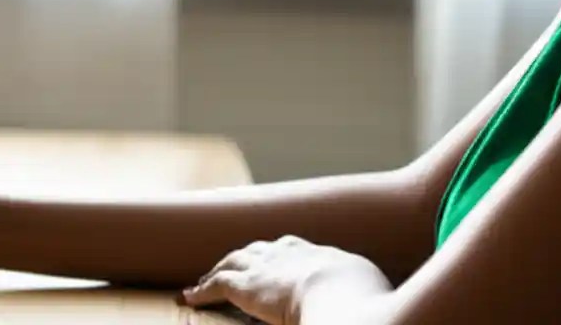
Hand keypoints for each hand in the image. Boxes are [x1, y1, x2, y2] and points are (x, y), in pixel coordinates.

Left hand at [180, 235, 391, 324]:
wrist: (341, 292)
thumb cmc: (365, 299)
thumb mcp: (370, 291)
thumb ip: (360, 293)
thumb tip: (372, 310)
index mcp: (320, 255)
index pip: (294, 250)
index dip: (281, 256)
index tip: (275, 259)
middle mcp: (289, 253)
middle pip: (260, 249)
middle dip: (246, 256)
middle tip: (235, 265)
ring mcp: (266, 267)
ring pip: (233, 262)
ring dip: (217, 270)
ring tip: (203, 281)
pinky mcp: (246, 286)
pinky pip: (216, 286)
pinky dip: (200, 291)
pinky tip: (187, 297)